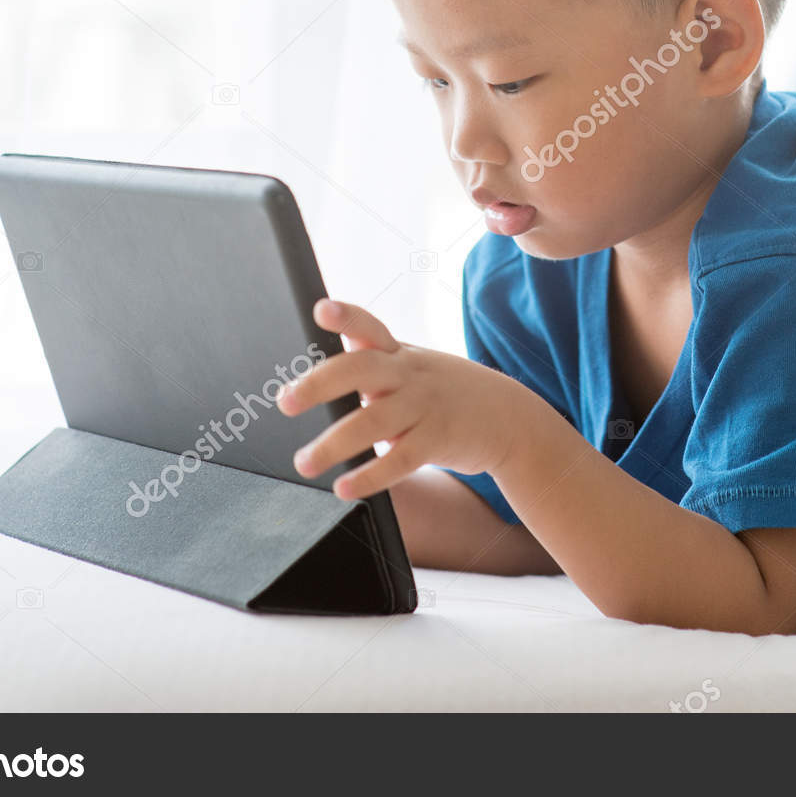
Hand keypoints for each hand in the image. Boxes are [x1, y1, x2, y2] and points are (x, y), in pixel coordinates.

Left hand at [276, 298, 544, 499]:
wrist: (510, 418)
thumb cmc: (445, 393)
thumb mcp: (415, 368)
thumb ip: (372, 367)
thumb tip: (314, 380)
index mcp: (400, 353)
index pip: (370, 327)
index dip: (347, 317)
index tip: (321, 309)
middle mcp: (410, 374)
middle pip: (361, 369)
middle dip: (320, 383)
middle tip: (285, 401)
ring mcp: (426, 406)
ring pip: (373, 422)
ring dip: (333, 444)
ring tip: (305, 463)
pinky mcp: (439, 440)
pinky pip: (400, 459)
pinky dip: (370, 476)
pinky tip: (345, 488)